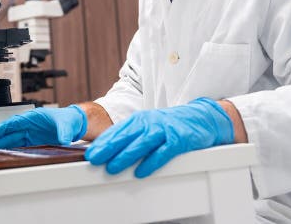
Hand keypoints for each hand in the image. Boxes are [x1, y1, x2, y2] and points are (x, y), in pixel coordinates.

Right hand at [0, 105, 87, 150]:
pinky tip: (6, 156)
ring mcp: (31, 134)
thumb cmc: (68, 119)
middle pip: (11, 133)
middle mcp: (30, 126)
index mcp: (34, 117)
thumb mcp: (66, 125)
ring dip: (4, 146)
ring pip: (14, 140)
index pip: (15, 122)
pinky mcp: (35, 142)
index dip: (2, 128)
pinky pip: (21, 146)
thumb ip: (63, 133)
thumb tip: (63, 140)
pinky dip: (13, 151)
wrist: (74, 124)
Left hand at [84, 97, 233, 177]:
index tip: (90, 153)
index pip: (118, 131)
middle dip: (108, 148)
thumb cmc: (171, 125)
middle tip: (94, 159)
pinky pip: (162, 152)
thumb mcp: (148, 126)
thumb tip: (108, 150)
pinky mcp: (178, 139)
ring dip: (125, 156)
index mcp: (140, 119)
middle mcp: (150, 122)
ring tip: (112, 168)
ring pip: (142, 143)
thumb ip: (131, 136)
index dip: (103, 142)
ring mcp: (164, 130)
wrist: (201, 118)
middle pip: (126, 136)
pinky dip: (151, 162)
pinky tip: (141, 171)